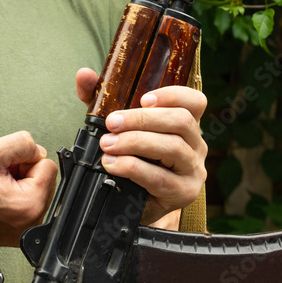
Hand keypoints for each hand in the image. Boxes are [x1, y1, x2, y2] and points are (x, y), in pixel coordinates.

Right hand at [0, 131, 56, 246]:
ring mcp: (27, 230)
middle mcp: (33, 221)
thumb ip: (23, 144)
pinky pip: (28, 207)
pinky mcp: (20, 233)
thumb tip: (39, 152)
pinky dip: (16, 200)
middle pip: (44, 181)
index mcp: (30, 204)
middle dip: (24, 175)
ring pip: (37, 193)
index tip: (5, 170)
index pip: (47, 166)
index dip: (25, 161)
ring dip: (20, 186)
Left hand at [75, 68, 207, 226]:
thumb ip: (101, 102)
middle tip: (112, 123)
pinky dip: (133, 168)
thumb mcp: (117, 130)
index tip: (144, 99)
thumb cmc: (130, 163)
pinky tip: (113, 165)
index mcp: (186, 127)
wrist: (132, 206)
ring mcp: (193, 171)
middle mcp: (197, 146)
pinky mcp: (183, 193)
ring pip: (172, 148)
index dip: (173, 95)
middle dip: (142, 120)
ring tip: (108, 145)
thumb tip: (84, 75)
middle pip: (180, 122)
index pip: (195, 102)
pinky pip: (160, 177)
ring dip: (135, 143)